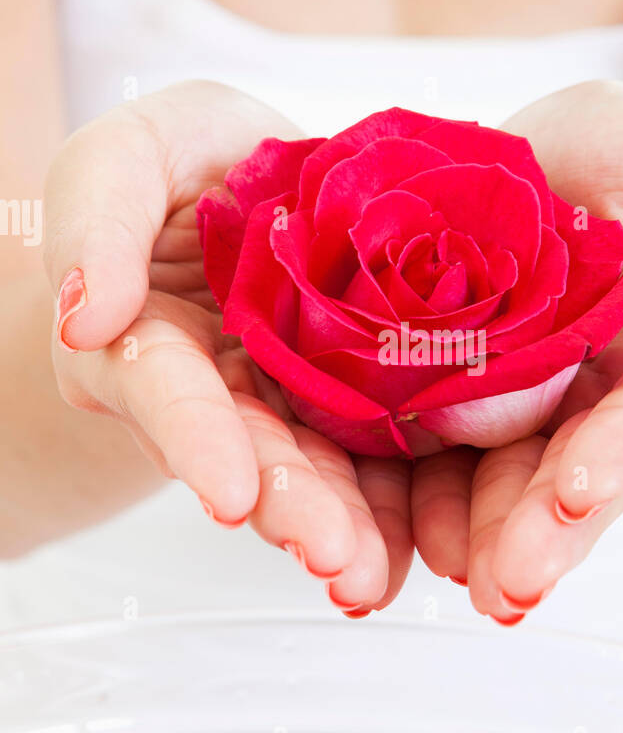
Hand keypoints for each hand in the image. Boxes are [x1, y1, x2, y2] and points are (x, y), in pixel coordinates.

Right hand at [44, 82, 412, 611]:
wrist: (256, 178)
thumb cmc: (180, 162)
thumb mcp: (126, 158)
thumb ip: (97, 222)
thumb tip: (84, 316)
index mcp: (142, 338)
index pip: (163, 387)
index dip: (195, 437)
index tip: (229, 494)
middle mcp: (213, 391)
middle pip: (250, 451)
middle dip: (289, 506)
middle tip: (331, 556)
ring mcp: (288, 401)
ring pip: (316, 468)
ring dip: (346, 526)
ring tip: (374, 574)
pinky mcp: (354, 401)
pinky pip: (377, 455)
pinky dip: (399, 504)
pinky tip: (426, 547)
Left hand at [411, 81, 622, 619]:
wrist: (510, 156)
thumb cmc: (622, 157)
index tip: (584, 490)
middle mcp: (591, 408)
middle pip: (570, 478)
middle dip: (542, 532)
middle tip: (510, 583)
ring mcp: (509, 414)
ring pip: (492, 485)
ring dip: (474, 537)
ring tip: (448, 571)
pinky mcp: (434, 406)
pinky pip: (417, 456)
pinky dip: (402, 497)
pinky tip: (386, 533)